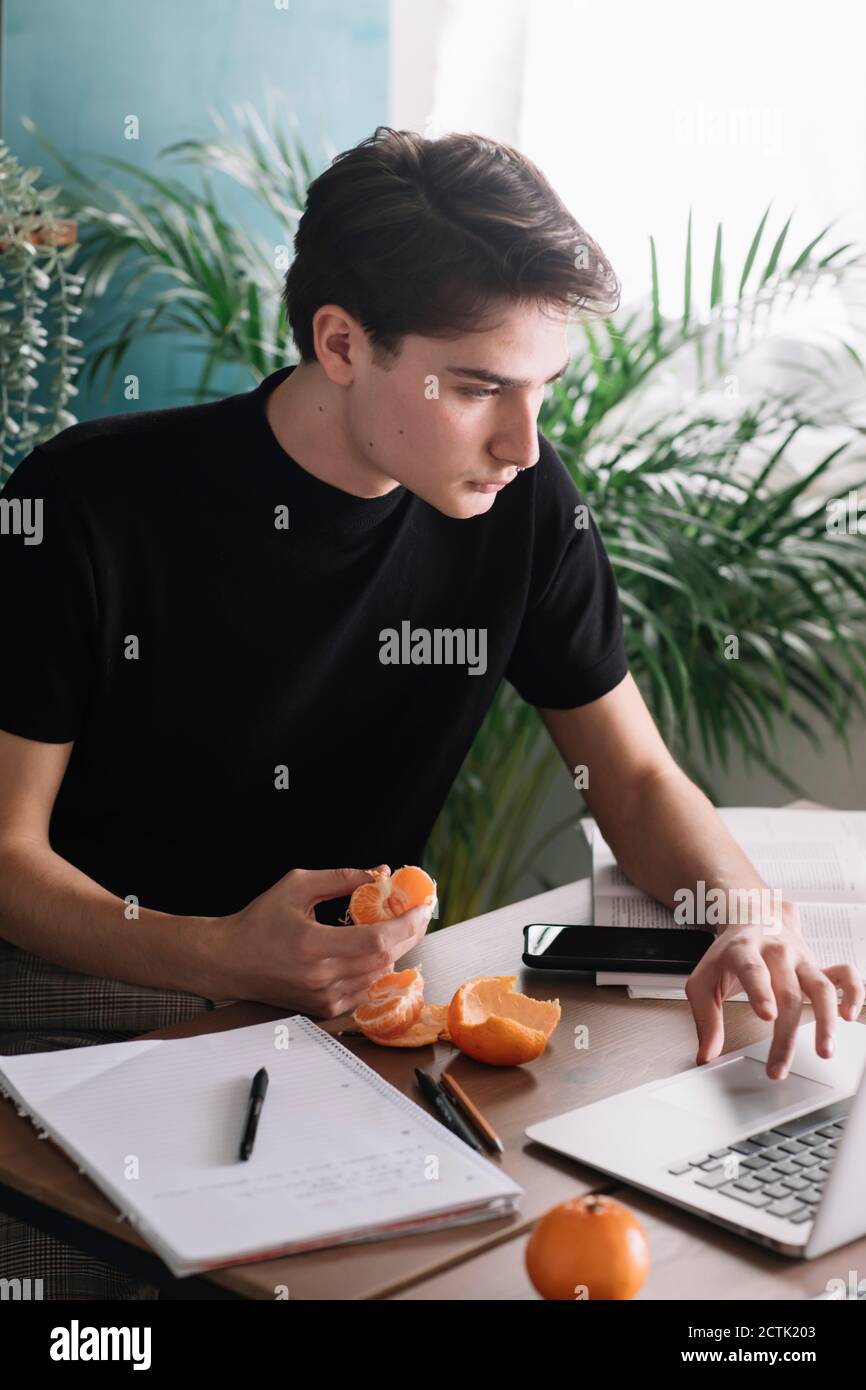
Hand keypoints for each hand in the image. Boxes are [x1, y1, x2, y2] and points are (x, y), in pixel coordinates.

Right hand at [218, 865, 433, 1014]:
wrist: (229, 961)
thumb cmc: (258, 922)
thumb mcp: (297, 886)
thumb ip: (341, 878)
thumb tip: (379, 874)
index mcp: (313, 946)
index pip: (376, 941)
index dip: (406, 924)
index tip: (423, 907)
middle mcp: (321, 978)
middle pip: (385, 959)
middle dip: (408, 933)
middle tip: (417, 912)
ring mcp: (324, 998)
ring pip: (379, 975)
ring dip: (393, 950)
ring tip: (393, 927)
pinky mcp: (324, 1009)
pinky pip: (366, 989)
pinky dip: (376, 968)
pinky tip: (372, 950)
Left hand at [685, 898, 863, 1078]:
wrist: (753, 914)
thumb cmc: (729, 952)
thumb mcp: (704, 979)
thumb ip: (705, 1018)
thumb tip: (707, 1054)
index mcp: (744, 951)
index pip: (753, 970)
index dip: (761, 991)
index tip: (766, 1014)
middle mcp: (777, 953)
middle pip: (788, 993)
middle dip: (785, 1034)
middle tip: (778, 1067)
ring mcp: (801, 959)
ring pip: (821, 987)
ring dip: (825, 1020)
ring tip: (824, 1050)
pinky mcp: (818, 965)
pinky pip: (845, 974)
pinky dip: (853, 993)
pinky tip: (849, 1015)